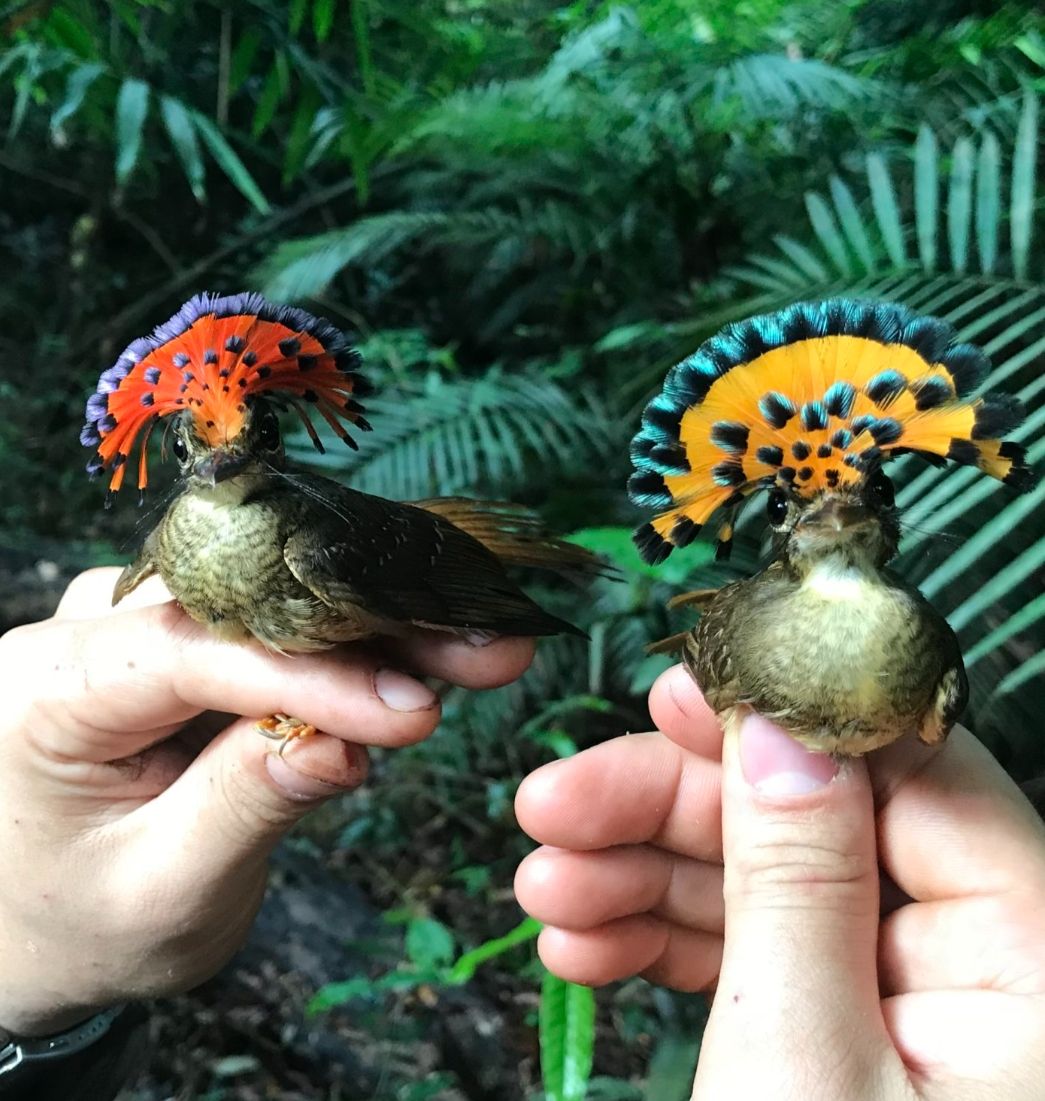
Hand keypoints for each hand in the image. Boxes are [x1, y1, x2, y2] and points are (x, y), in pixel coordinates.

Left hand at [0, 568, 532, 1036]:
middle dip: (379, 628)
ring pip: (284, 600)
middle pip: (255, 603)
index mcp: (47, 689)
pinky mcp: (190, 630)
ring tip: (482, 648)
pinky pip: (286, 621)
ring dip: (388, 629)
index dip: (318, 678)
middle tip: (490, 645)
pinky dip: (364, 642)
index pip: (196, 653)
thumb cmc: (80, 920)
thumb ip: (246, 808)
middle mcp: (90, 624)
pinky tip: (435, 650)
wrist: (36, 916)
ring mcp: (143, 617)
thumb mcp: (162, 893)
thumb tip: (351, 744)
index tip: (417, 710)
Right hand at [515, 664, 1044, 1098]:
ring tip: (546, 888)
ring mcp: (912, 1013)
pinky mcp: (847, 1043)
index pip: (918, 777)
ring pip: (772, 890)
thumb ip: (798, 882)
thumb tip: (778, 727)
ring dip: (646, 877)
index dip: (790, 720)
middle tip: (556, 799)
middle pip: (821, 826)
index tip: (679, 694)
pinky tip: (587, 939)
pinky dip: (667, 942)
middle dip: (675, 811)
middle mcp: (991, 976)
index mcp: (1037, 964)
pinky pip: (757, 957)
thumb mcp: (803, 1066)